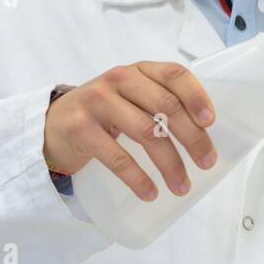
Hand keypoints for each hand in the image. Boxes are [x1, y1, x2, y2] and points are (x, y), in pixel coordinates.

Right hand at [43, 62, 215, 200]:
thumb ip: (160, 103)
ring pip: (146, 133)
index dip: (196, 96)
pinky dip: (137, 179)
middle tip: (207, 162)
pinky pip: (116, 157)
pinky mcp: (80, 128)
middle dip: (192, 137)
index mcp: (138, 70)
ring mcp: (97, 102)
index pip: (173, 74)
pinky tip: (150, 193)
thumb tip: (204, 135)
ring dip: (170, 164)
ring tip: (182, 186)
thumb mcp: (131, 98)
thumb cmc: (104, 112)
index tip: (211, 122)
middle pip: (165, 106)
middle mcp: (119, 79)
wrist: (52, 123)